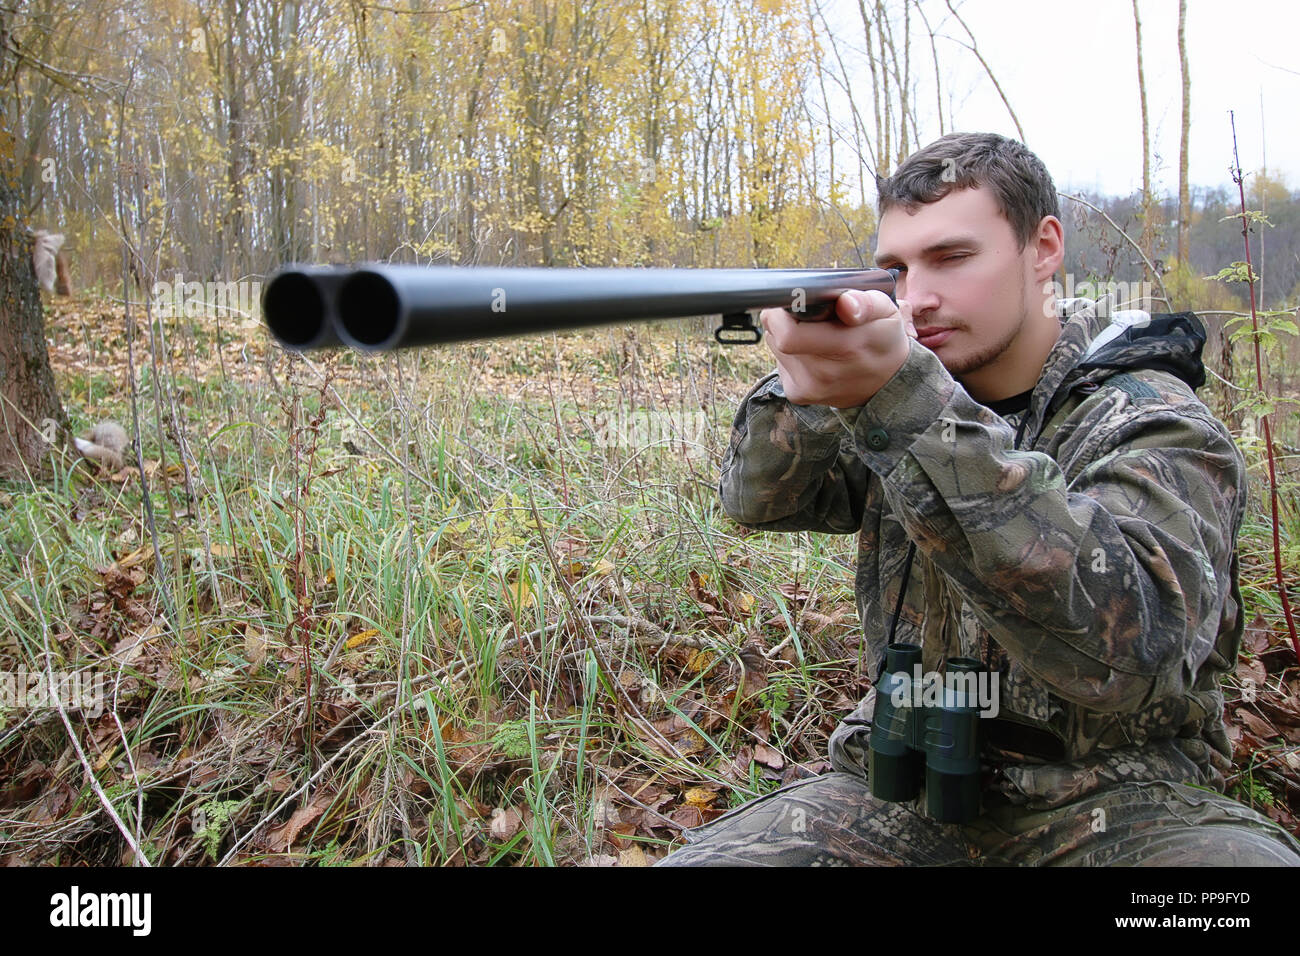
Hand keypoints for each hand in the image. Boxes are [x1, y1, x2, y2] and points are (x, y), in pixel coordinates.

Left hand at [762, 290, 915, 407]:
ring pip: (775, 346)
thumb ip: (866, 304)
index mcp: (844, 348)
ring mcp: (808, 387)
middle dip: (786, 319)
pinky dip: (790, 354)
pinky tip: (814, 354)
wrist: (887, 382)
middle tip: (811, 317)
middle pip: (776, 335)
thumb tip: (846, 302)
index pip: (788, 333)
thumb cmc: (884, 340)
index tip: (795, 303)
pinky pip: (779, 363)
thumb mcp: (887, 313)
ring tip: (816, 335)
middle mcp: (821, 374)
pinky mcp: (798, 395)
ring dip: (788, 335)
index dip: (783, 313)